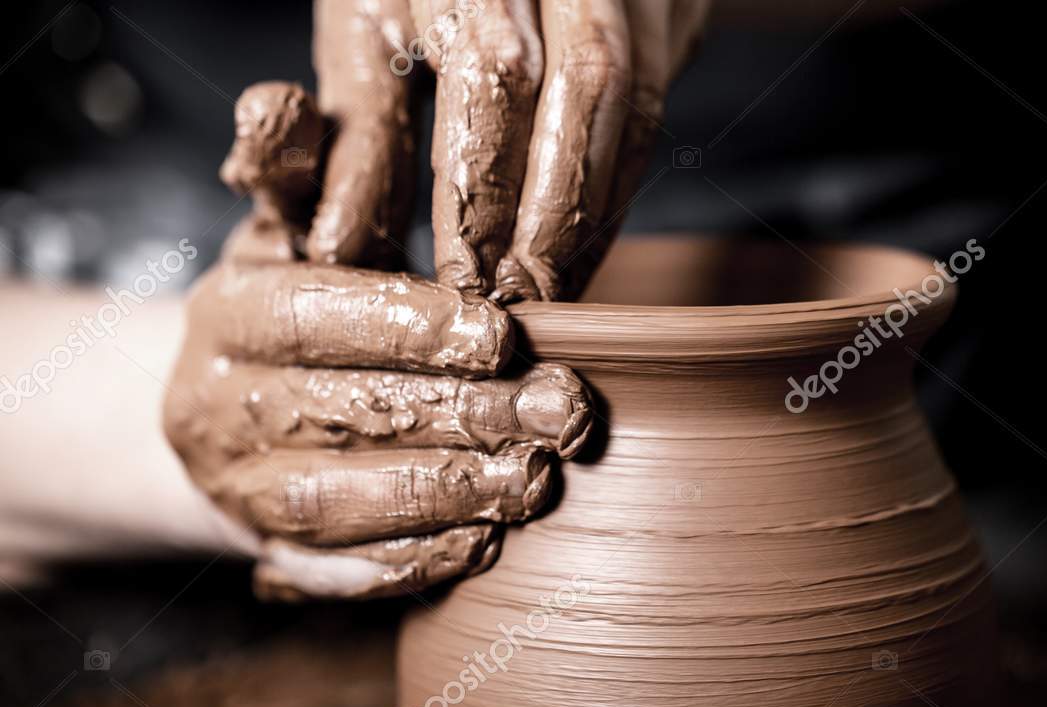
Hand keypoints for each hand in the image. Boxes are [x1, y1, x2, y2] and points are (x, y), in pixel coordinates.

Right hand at [171, 82, 592, 602]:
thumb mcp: (291, 226)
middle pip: (348, 415)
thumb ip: (296, 169)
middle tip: (562, 410)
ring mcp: (241, 494)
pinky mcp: (274, 558)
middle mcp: (218, 412)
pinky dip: (418, 563)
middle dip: (465, 415)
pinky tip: (490, 545)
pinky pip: (344, 573)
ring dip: (451, 494)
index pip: (313, 318)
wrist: (235, 408)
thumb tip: (275, 104)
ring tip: (540, 478)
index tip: (502, 333)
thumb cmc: (298, 302)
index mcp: (226, 318)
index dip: (408, 326)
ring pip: (345, 504)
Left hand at [383, 0, 708, 300]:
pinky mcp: (669, 11)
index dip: (484, 184)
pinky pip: (653, 109)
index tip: (465, 275)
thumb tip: (340, 247)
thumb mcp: (365, 26)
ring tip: (556, 287)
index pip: (491, 74)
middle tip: (522, 300)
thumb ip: (359, 134)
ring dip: (596, 209)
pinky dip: (619, 186)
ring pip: (635, 103)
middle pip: (584, 85)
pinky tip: (585, 240)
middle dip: (554, 208)